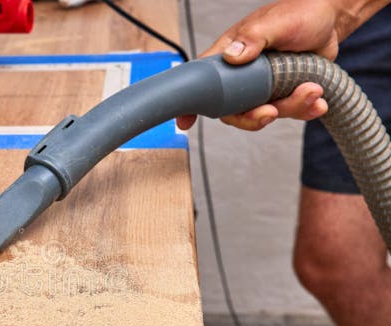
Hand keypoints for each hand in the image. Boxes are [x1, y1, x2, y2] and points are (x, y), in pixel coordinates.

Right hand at [177, 0, 355, 130]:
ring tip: (312, 90)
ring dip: (291, 107)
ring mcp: (264, 87)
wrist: (331, 19)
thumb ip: (253, 38)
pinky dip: (304, 110)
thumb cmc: (299, 13)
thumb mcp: (274, 22)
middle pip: (234, 109)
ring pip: (266, 112)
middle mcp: (244, 75)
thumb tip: (232, 56)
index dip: (193, 104)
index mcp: (231, 56)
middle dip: (253, 117)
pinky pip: (289, 111)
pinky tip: (318, 102)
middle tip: (271, 112)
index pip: (203, 81)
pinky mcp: (284, 93)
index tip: (185, 122)